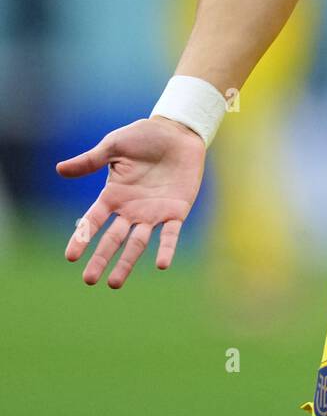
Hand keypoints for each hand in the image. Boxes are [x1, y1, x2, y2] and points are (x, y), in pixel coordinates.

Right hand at [56, 116, 206, 286]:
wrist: (178, 131)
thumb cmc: (144, 136)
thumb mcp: (115, 146)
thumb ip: (90, 160)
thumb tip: (59, 169)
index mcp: (113, 195)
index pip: (92, 221)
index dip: (82, 237)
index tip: (70, 256)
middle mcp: (131, 209)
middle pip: (112, 239)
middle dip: (101, 258)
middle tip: (89, 280)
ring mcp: (153, 212)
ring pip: (137, 243)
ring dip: (127, 262)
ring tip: (114, 284)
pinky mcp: (176, 210)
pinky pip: (170, 234)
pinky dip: (165, 248)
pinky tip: (161, 264)